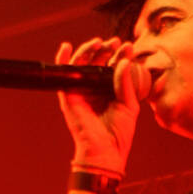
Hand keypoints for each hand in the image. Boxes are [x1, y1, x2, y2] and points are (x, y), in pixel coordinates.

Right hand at [54, 35, 151, 171]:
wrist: (105, 151)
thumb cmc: (119, 134)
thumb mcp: (129, 105)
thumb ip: (125, 83)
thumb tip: (124, 61)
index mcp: (110, 91)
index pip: (114, 67)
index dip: (120, 56)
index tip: (129, 47)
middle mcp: (95, 89)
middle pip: (98, 62)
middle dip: (106, 50)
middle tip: (116, 43)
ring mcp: (81, 91)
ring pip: (82, 64)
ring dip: (89, 50)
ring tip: (100, 43)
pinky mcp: (69, 96)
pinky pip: (64, 74)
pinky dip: (63, 59)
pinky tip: (67, 46)